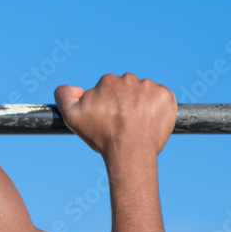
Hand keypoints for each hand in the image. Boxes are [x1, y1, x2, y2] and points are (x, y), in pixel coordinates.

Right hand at [54, 73, 175, 156]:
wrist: (130, 152)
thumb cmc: (101, 136)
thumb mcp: (71, 116)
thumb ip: (63, 95)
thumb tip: (75, 87)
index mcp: (108, 81)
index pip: (107, 89)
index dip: (106, 104)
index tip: (107, 117)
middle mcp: (130, 79)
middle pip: (126, 88)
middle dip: (124, 101)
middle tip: (122, 122)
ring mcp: (150, 87)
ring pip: (143, 92)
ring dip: (140, 103)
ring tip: (136, 123)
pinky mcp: (167, 96)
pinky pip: (161, 97)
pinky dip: (157, 107)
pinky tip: (149, 121)